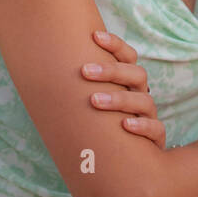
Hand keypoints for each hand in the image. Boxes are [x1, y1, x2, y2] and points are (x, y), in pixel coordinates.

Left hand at [81, 29, 165, 149]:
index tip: (95, 36)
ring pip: (143, 101)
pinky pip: (155, 129)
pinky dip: (142, 126)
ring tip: (95, 100)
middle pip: (136, 74)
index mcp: (129, 83)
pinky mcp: (155, 140)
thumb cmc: (104, 125)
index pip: (128, 57)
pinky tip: (125, 125)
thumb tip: (42, 71)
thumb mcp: (95, 104)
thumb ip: (82, 89)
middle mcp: (141, 95)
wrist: (129, 160)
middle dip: (111, 70)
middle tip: (85, 71)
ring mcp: (149, 117)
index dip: (115, 45)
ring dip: (119, 99)